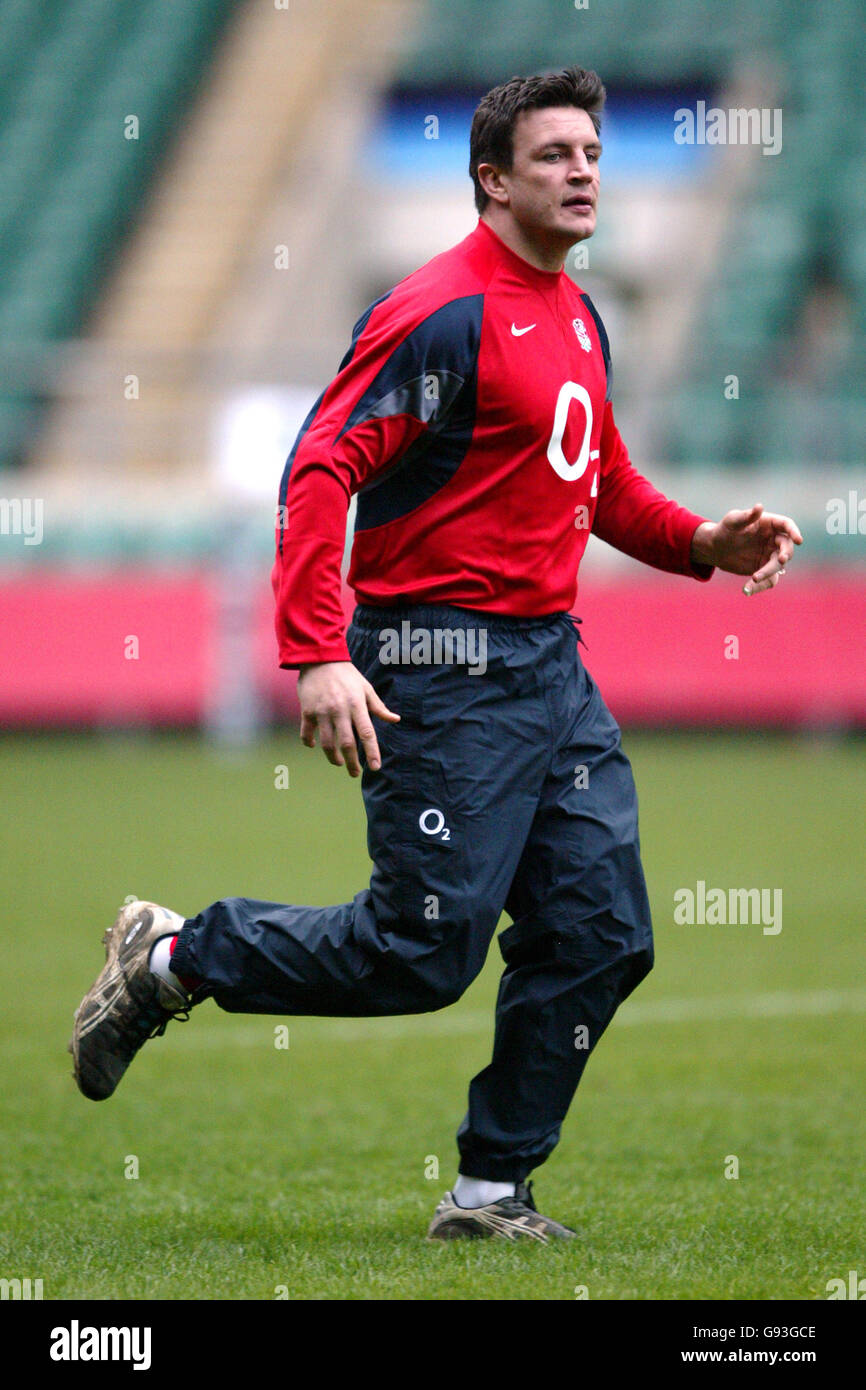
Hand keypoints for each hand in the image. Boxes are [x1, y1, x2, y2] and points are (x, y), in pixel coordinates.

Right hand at [297, 661, 399, 776]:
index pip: (367, 733)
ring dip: (333, 757)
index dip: (371, 752)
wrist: (319, 658)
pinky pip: (306, 733)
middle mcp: (339, 710)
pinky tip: (314, 746)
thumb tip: (395, 719)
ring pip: (326, 743)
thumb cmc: (347, 674)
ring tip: (338, 762)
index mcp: (357, 705)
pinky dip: (309, 742)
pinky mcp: (307, 711)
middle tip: (355, 773)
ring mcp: (322, 711)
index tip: (375, 767)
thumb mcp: (366, 688)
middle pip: (347, 743)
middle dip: (352, 762)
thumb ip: (378, 707)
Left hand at [691, 504, 802, 594]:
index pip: (786, 525)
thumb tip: (759, 507)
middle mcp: (774, 540)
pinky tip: (746, 590)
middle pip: (786, 548)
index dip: (794, 532)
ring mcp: (770, 556)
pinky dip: (760, 587)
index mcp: (769, 524)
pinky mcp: (764, 569)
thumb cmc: (725, 529)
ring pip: (778, 567)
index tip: (798, 540)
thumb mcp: (733, 521)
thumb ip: (746, 516)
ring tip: (754, 578)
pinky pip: (768, 580)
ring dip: (769, 573)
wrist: (715, 548)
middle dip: (786, 555)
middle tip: (781, 561)